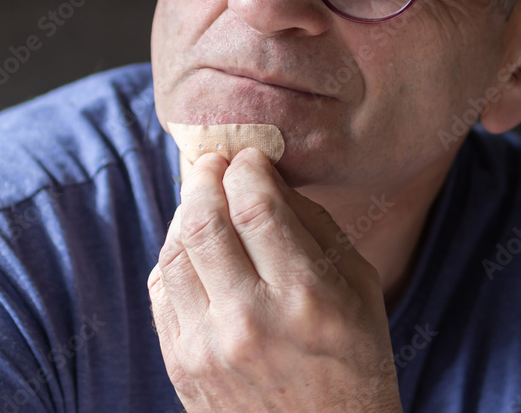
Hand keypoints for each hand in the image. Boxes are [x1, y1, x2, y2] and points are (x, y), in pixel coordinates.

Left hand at [147, 148, 402, 411]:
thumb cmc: (356, 362)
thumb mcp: (360, 288)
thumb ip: (313, 226)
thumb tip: (266, 175)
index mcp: (306, 296)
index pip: (255, 204)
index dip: (245, 166)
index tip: (249, 155)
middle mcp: (250, 320)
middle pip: (203, 220)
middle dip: (204, 176)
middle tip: (212, 161)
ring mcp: (208, 347)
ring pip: (173, 251)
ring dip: (184, 213)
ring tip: (202, 200)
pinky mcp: (181, 365)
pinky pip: (160, 289)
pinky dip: (172, 256)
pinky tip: (192, 247)